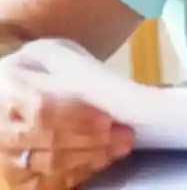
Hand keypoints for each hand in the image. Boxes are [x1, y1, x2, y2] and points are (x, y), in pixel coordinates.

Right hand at [0, 68, 132, 188]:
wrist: (11, 93)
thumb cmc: (35, 74)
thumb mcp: (45, 58)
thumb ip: (64, 68)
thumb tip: (97, 82)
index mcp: (8, 94)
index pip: (41, 110)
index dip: (76, 117)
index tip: (107, 118)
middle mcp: (3, 130)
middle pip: (49, 141)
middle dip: (91, 139)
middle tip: (124, 134)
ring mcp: (8, 157)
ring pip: (51, 164)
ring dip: (92, 156)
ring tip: (121, 145)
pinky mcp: (18, 178)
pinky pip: (49, 182)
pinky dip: (79, 172)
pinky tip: (102, 160)